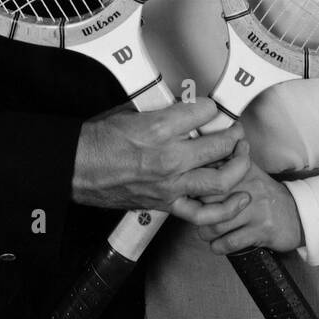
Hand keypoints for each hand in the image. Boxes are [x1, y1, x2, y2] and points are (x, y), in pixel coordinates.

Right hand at [72, 98, 251, 226]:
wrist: (76, 167)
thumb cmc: (99, 140)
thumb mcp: (132, 110)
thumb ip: (163, 110)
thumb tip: (184, 106)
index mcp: (159, 129)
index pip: (204, 112)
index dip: (212, 107)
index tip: (212, 108)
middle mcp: (168, 158)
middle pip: (220, 145)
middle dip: (234, 134)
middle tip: (235, 130)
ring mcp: (170, 185)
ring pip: (221, 180)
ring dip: (238, 165)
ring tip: (241, 155)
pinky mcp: (167, 204)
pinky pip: (203, 213)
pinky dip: (226, 209)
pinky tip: (240, 197)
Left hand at [197, 159, 304, 253]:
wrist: (300, 215)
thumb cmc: (268, 196)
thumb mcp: (252, 174)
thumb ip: (231, 162)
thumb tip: (213, 147)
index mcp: (244, 172)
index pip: (211, 177)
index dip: (195, 189)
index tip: (191, 198)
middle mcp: (250, 188)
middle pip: (209, 200)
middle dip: (197, 213)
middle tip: (196, 218)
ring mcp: (256, 211)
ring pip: (216, 225)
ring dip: (205, 234)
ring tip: (206, 234)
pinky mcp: (262, 231)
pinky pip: (230, 242)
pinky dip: (218, 247)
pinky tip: (218, 245)